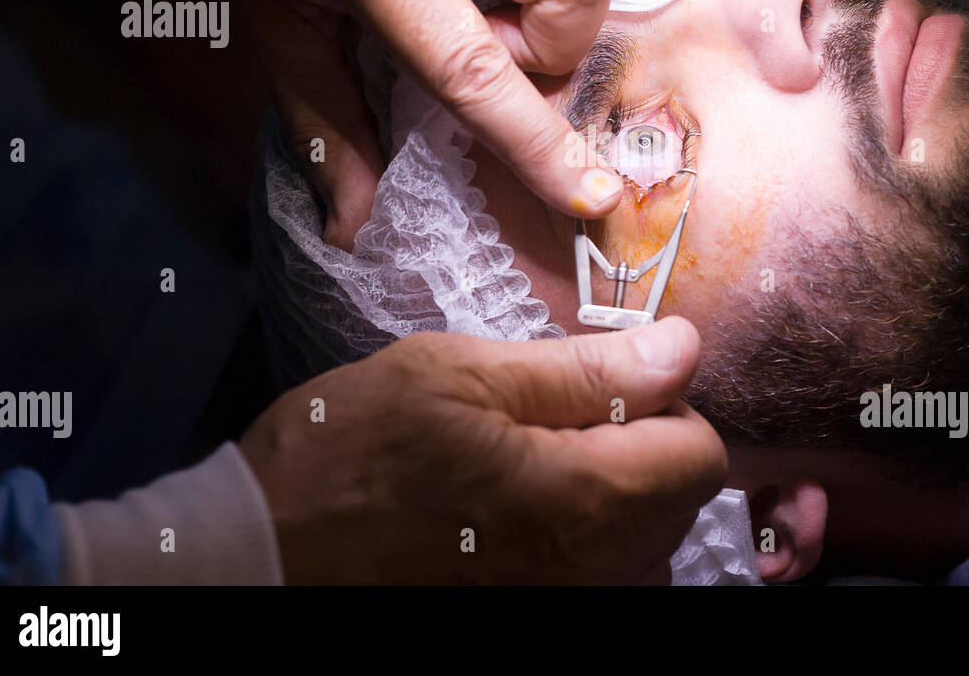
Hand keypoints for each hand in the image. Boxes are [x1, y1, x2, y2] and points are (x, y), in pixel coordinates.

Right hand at [238, 317, 725, 583]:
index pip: (701, 453)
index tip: (603, 385)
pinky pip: (600, 579)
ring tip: (534, 464)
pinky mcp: (533, 619)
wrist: (267, 554)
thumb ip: (585, 370)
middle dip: (642, 447)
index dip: (663, 404)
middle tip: (556, 418)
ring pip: (645, 547)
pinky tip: (520, 511)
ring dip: (615, 496)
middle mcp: (591, 571)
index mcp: (583, 499)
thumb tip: (682, 349)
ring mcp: (563, 605)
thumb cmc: (350, 454)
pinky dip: (583, 539)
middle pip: (679, 503)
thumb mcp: (460, 376)